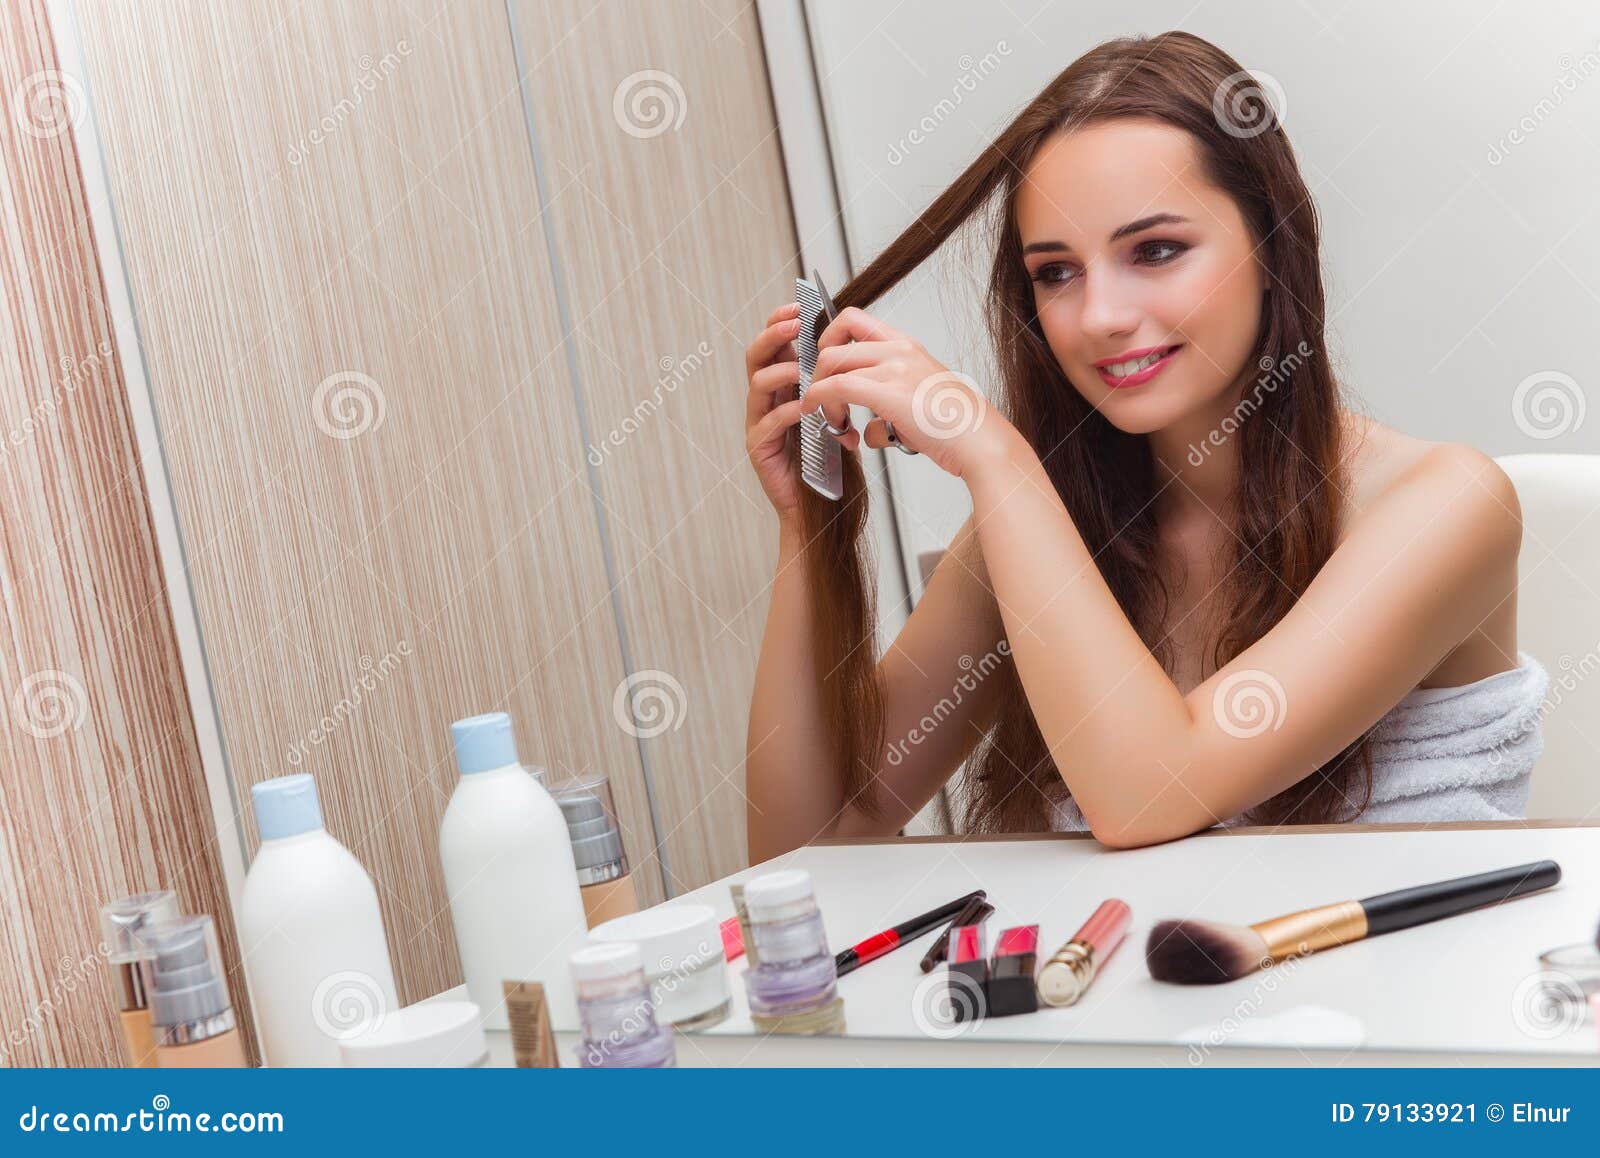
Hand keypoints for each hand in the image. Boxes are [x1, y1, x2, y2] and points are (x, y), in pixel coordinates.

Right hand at [744, 302, 862, 520]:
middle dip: (773, 336)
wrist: (820, 505)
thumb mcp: (838, 409)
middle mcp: (767, 400)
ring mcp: (759, 422)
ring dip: (782, 372)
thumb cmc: (829, 457)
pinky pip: (767, 422)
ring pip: (757, 384)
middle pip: (756, 356)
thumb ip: (837, 382)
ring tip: (801, 371)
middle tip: (792, 326)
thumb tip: (853, 347)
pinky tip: (804, 409)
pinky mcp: (759, 448)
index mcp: (784, 385)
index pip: (775, 344)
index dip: (781, 322)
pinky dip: (787, 412)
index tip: (798, 306)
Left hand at [805, 307, 1014, 479]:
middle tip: (822, 399)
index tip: (824, 365)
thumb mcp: (920, 404)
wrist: (978, 439)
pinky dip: (817, 399)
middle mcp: (899, 350)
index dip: (828, 338)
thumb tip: (870, 431)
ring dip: (819, 392)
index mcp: (907, 347)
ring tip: (831, 420)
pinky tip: (815, 413)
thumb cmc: (957, 427)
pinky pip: (835, 386)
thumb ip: (889, 409)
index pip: (854, 320)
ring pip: (831, 364)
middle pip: (835, 342)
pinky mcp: (887, 391)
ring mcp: (893, 367)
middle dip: (818, 372)